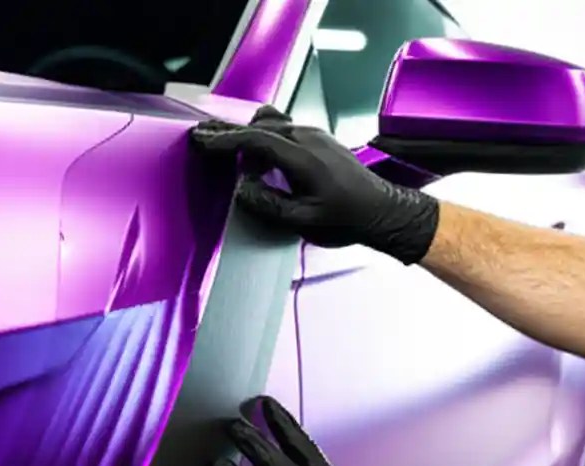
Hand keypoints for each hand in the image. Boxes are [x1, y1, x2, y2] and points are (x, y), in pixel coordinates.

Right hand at [190, 106, 440, 264]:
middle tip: (201, 136)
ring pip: (271, 124)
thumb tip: (242, 190)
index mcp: (302, 157)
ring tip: (222, 143)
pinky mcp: (319, 140)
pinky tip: (254, 152)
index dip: (224, 141)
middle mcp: (308, 138)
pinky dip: (262, 136)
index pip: (254, 140)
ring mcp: (315, 135)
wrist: (382, 210)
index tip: (201, 141)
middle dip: (227, 131)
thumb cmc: (347, 219)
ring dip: (245, 132)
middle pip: (259, 126)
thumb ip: (267, 205)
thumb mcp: (302, 221)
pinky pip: (283, 129)